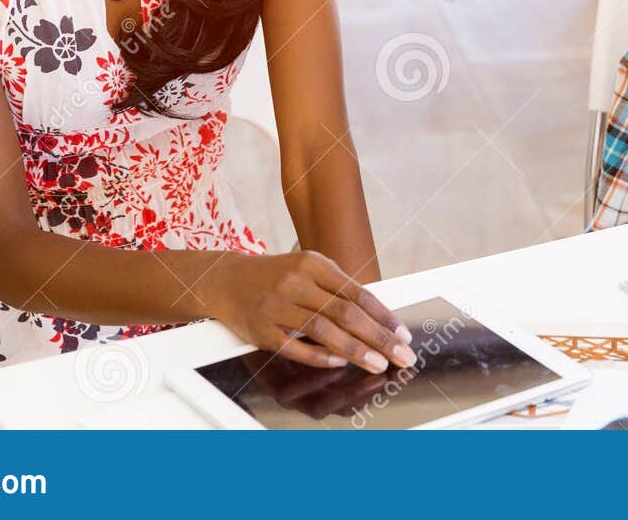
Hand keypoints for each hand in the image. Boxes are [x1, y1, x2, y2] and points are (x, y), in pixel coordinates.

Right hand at [204, 249, 415, 373]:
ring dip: (355, 349)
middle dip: (378, 337)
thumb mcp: (308, 269)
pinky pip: (294, 346)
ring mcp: (277, 306)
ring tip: (378, 362)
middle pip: (345, 313)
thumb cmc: (275, 277)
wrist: (225, 280)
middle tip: (401, 354)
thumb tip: (376, 316)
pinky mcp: (262, 329)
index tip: (402, 333)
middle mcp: (296, 282)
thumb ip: (337, 289)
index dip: (383, 316)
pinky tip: (338, 361)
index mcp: (313, 264)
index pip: (356, 292)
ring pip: (323, 330)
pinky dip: (319, 355)